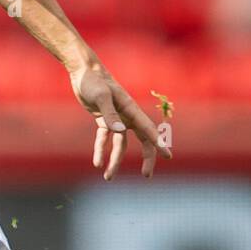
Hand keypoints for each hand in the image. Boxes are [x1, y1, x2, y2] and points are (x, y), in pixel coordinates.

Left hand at [68, 62, 170, 180]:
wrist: (82, 71)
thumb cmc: (93, 81)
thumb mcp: (101, 96)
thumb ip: (109, 114)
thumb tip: (119, 132)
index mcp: (131, 109)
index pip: (149, 129)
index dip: (159, 143)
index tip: (168, 155)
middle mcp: (127, 116)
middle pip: (142, 140)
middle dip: (146, 158)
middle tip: (147, 175)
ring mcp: (116, 118)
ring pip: (120, 145)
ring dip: (115, 161)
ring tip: (108, 177)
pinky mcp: (103, 119)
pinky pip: (104, 139)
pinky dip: (101, 150)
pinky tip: (97, 163)